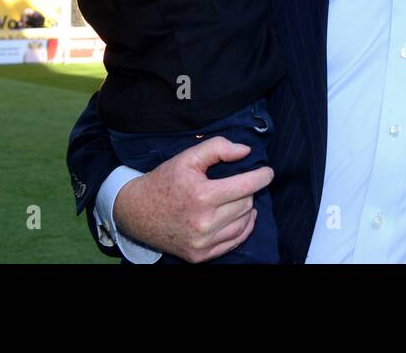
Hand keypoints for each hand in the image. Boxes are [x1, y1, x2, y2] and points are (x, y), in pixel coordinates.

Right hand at [112, 137, 272, 262]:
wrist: (137, 212)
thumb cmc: (165, 181)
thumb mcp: (188, 157)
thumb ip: (218, 148)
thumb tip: (246, 151)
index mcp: (202, 196)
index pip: (246, 186)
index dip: (262, 176)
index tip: (267, 172)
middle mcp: (203, 223)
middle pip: (246, 204)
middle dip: (247, 191)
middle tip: (240, 184)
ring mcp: (202, 243)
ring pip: (243, 223)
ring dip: (246, 210)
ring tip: (238, 199)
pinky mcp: (200, 256)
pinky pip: (234, 242)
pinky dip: (242, 228)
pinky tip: (239, 217)